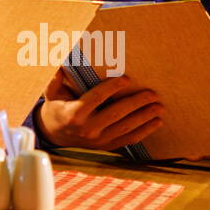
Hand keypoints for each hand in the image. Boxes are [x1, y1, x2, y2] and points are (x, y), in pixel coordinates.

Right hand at [36, 71, 163, 152]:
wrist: (55, 136)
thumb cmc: (56, 108)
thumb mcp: (51, 94)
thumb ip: (55, 79)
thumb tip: (61, 63)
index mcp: (74, 114)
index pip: (97, 98)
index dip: (112, 87)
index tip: (127, 79)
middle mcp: (87, 129)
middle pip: (116, 113)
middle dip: (136, 103)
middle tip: (152, 93)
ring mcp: (98, 140)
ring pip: (126, 127)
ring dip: (145, 117)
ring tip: (159, 107)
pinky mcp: (106, 146)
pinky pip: (129, 140)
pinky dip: (145, 131)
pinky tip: (156, 122)